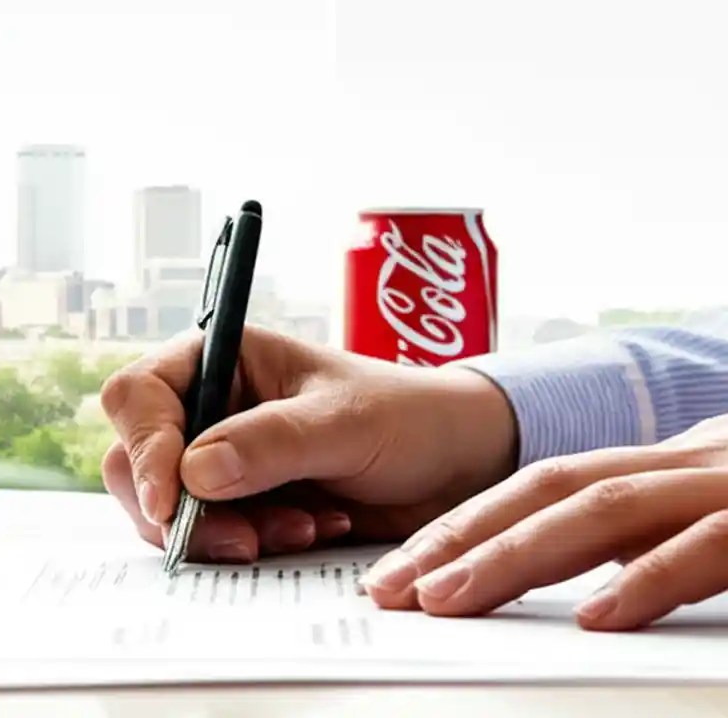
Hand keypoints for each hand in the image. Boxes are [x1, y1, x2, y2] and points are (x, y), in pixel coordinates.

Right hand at [98, 326, 517, 562]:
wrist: (456, 466)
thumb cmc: (408, 416)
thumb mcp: (346, 424)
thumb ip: (271, 442)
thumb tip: (194, 472)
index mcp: (221, 360)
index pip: (139, 395)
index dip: (144, 446)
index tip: (170, 500)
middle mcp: (208, 407)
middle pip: (136, 461)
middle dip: (181, 509)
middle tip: (242, 538)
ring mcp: (219, 460)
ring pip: (167, 510)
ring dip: (223, 533)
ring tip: (301, 527)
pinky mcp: (238, 506)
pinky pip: (208, 537)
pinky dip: (250, 545)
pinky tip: (311, 529)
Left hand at [363, 414, 727, 630]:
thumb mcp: (714, 520)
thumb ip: (649, 544)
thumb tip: (578, 596)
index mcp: (660, 468)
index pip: (540, 489)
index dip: (462, 526)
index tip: (396, 572)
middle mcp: (682, 467)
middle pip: (547, 490)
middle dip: (458, 537)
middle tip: (389, 588)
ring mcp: (724, 487)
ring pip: (603, 508)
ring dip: (514, 554)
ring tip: (445, 598)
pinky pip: (706, 543)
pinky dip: (648, 577)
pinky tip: (597, 616)